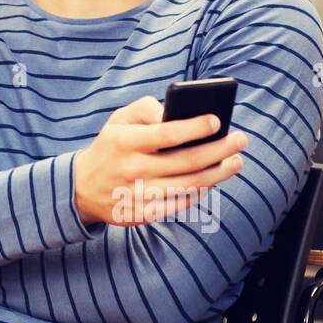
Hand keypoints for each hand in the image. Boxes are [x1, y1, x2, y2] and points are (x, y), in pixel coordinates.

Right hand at [71, 95, 245, 226]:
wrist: (82, 188)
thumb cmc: (110, 147)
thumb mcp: (117, 119)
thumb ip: (144, 108)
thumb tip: (172, 112)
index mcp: (125, 142)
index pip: (167, 134)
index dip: (195, 127)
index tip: (217, 121)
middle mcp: (133, 169)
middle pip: (188, 161)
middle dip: (220, 149)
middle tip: (240, 140)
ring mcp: (140, 195)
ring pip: (191, 184)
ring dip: (219, 173)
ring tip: (236, 161)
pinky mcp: (145, 214)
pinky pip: (182, 203)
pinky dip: (202, 191)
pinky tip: (214, 179)